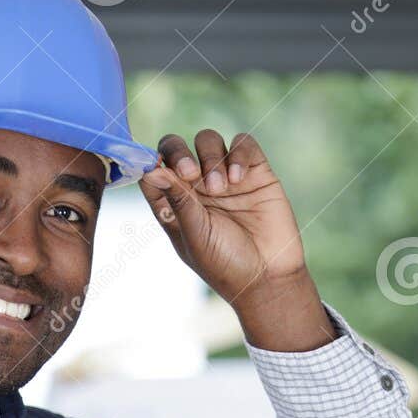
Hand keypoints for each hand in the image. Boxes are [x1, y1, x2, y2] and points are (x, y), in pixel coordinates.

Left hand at [139, 130, 336, 348]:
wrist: (268, 276)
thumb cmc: (225, 264)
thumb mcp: (195, 235)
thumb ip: (177, 201)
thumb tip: (150, 171)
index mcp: (174, 205)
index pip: (153, 172)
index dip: (149, 163)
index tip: (155, 168)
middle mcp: (196, 188)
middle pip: (177, 149)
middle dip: (179, 153)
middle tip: (190, 174)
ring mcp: (224, 177)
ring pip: (208, 140)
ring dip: (210, 157)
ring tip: (221, 188)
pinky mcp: (254, 171)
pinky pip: (242, 143)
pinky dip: (238, 154)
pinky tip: (238, 179)